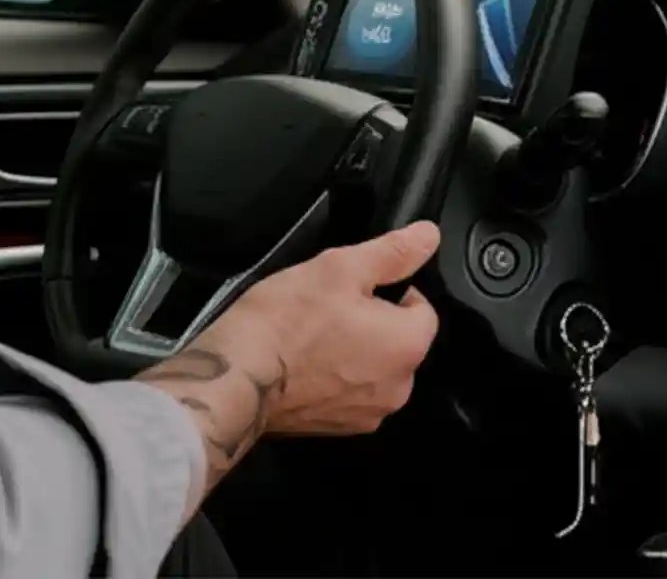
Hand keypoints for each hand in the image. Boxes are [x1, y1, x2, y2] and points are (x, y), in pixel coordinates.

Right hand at [211, 220, 440, 434]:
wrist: (236, 379)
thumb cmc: (287, 320)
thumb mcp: (340, 268)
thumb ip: (392, 253)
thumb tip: (430, 235)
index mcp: (408, 346)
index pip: (423, 310)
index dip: (393, 292)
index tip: (356, 288)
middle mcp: (399, 389)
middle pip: (398, 344)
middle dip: (373, 326)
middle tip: (328, 310)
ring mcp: (367, 415)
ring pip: (373, 371)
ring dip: (354, 355)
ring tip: (311, 339)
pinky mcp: (336, 430)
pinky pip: (347, 396)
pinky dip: (333, 382)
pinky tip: (301, 367)